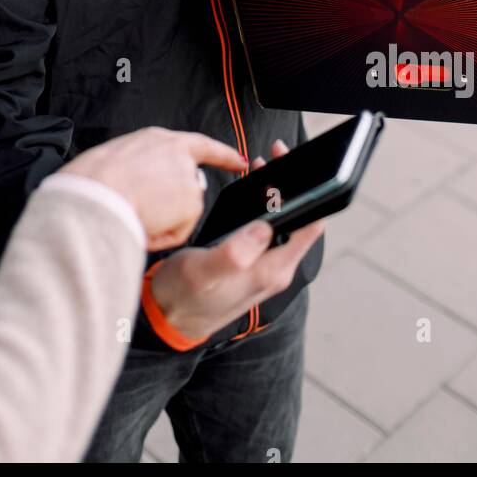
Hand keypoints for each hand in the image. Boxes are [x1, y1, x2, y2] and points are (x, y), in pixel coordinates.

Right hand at [59, 126, 247, 249]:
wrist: (96, 191)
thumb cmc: (93, 179)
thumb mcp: (116, 159)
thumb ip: (141, 166)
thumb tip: (146, 185)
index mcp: (157, 140)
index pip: (199, 145)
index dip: (221, 154)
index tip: (239, 159)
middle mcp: (177, 154)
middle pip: (188, 185)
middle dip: (173, 203)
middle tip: (145, 210)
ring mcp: (187, 178)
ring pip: (182, 212)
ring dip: (163, 221)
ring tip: (134, 214)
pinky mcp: (191, 201)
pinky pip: (179, 231)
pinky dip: (163, 235)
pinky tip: (145, 225)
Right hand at [148, 138, 324, 338]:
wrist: (166, 319)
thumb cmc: (181, 297)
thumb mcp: (202, 272)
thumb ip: (234, 253)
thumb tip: (264, 227)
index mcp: (270, 270)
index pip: (309, 227)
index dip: (309, 192)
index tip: (290, 165)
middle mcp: (274, 270)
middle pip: (299, 221)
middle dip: (292, 186)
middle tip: (273, 156)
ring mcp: (264, 268)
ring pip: (283, 223)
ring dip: (276, 194)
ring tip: (261, 167)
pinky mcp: (252, 265)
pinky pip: (268, 230)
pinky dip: (263, 206)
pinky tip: (249, 192)